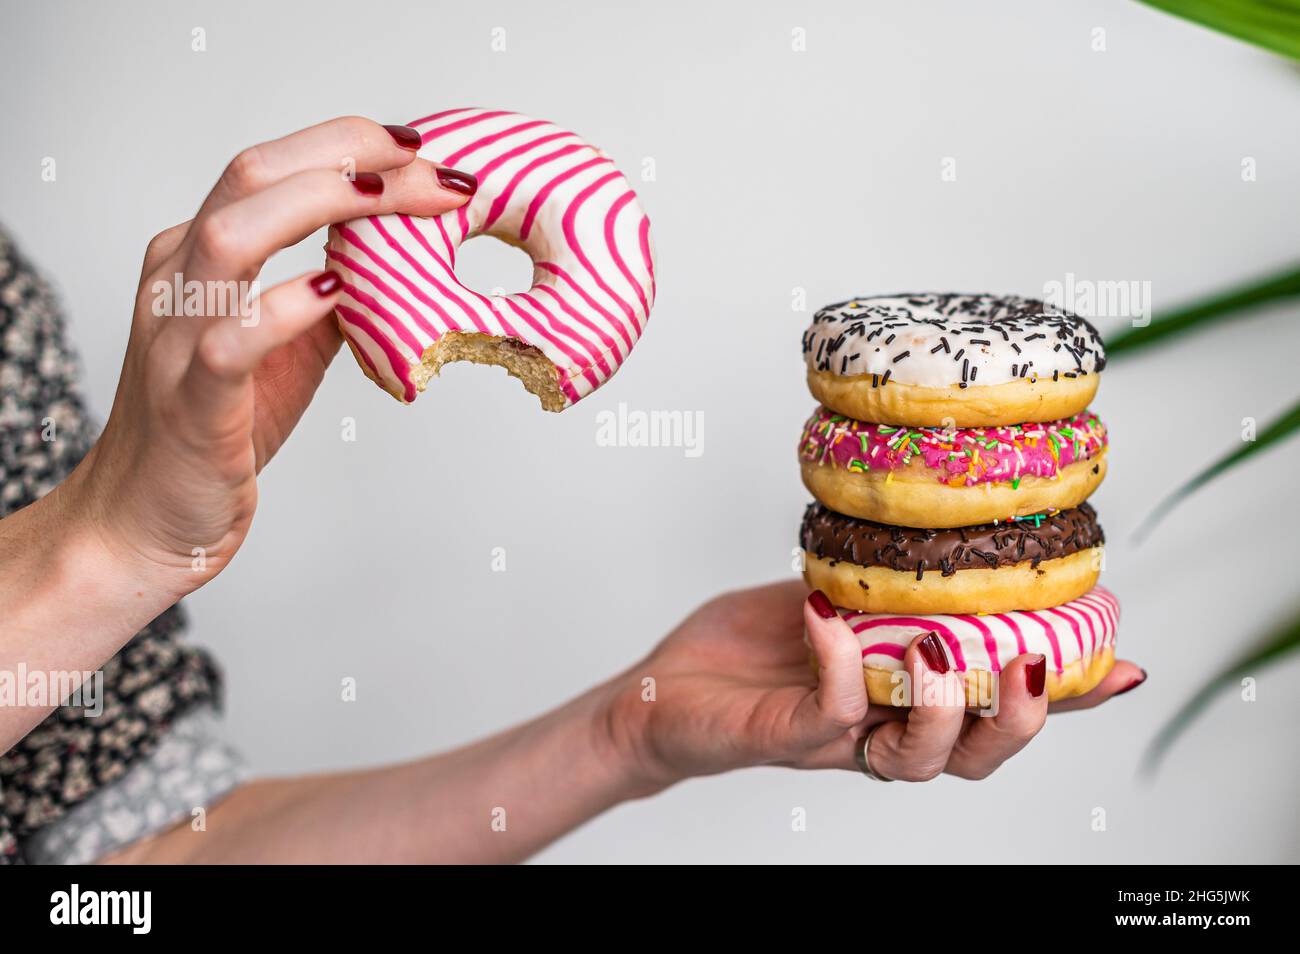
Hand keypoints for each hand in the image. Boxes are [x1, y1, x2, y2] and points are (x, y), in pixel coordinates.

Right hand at [68, 117, 473, 593]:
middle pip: (254, 175)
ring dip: (320, 204)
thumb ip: (330, 301)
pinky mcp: (190, 397)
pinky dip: (287, 309)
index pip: (270, 169)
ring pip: (234, 235)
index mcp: (198, 257)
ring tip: (390, 200)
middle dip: (349, 156)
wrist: (145, 521)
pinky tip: (338, 294)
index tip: (420, 151)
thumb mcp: (286, 351)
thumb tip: (397, 261)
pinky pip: (232, 338)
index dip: (347, 146)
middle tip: (429, 167)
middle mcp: (179, 278)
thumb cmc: (215, 431)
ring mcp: (177, 333)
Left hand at [606, 581, 1144, 787]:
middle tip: (1035, 665)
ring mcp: (833, 740)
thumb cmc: (746, 649)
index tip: (1124, 663)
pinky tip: (829, 614)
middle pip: (975, 756)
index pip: (996, 709)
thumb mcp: (831, 605)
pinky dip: (840, 663)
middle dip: (1023, 720)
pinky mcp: (782, 736)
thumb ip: (886, 588)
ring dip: (947, 708)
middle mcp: (879, 731)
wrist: (660, 694)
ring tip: (943, 650)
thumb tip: (948, 539)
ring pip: (918, 760)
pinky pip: (829, 713)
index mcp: (902, 699)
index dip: (1064, 698)